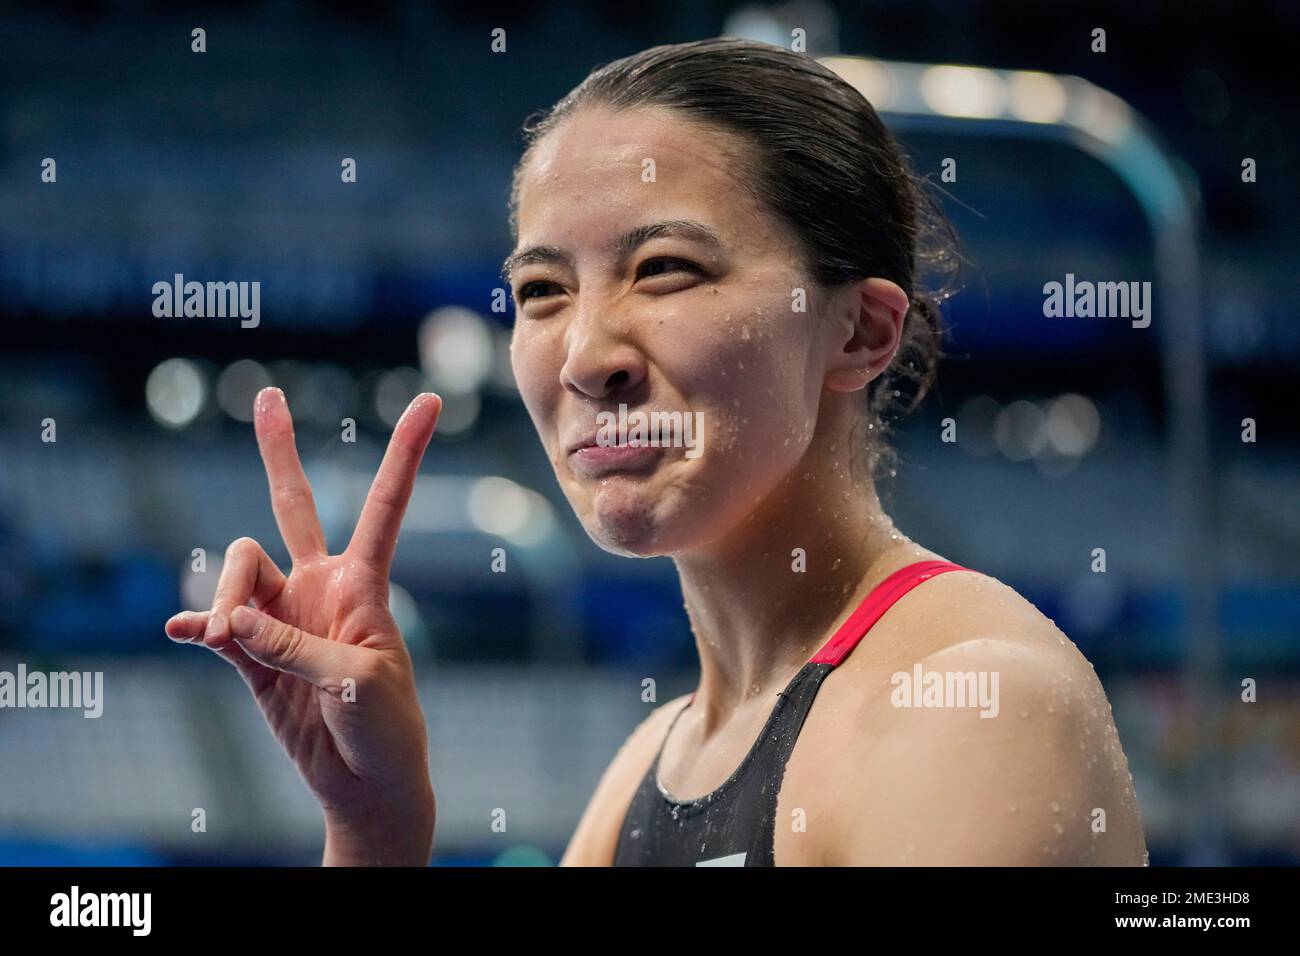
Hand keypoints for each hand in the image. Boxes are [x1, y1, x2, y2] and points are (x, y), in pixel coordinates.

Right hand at [165, 386, 441, 863]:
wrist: (365, 779)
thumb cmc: (386, 728)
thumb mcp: (358, 686)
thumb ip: (295, 648)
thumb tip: (229, 623)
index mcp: (364, 583)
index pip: (384, 505)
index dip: (405, 453)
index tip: (431, 400)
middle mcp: (320, 585)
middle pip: (293, 504)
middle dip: (277, 452)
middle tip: (265, 395)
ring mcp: (282, 615)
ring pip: (236, 569)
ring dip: (225, 598)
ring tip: (227, 640)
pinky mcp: (250, 651)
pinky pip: (211, 622)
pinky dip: (195, 623)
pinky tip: (184, 632)